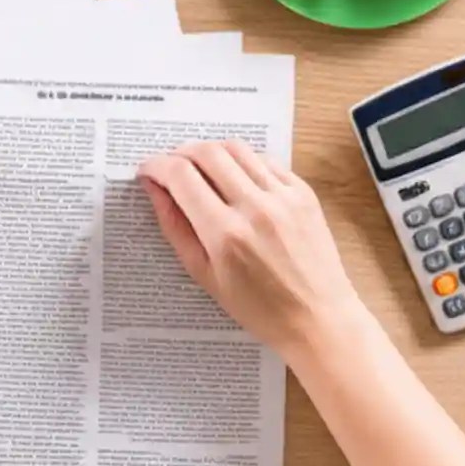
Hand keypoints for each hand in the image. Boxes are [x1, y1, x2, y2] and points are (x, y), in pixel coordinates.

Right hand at [137, 140, 366, 358]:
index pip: (181, 176)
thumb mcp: (205, 275)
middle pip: (207, 152)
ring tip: (201, 169)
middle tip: (170, 166)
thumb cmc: (258, 308)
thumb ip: (176, 227)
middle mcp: (254, 207)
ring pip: (236, 148)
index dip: (156, 166)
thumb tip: (154, 189)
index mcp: (225, 233)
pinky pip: (266, 160)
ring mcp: (283, 196)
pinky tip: (235, 178)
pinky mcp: (303, 192)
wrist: (317, 317)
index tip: (147, 171)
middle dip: (180, 152)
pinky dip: (243, 161)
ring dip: (211, 151)